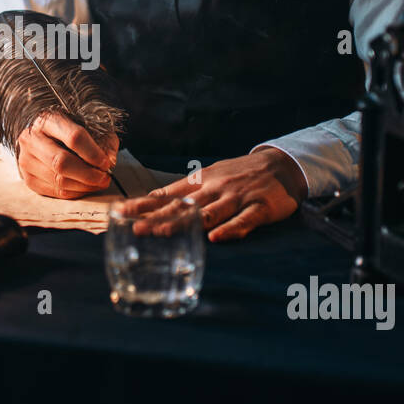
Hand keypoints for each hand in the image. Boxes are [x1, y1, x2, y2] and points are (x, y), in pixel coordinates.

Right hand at [16, 111, 118, 198]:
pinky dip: (75, 193)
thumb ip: (103, 141)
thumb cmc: (68, 129)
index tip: (106, 163)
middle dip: (88, 174)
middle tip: (104, 178)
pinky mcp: (28, 178)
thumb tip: (110, 161)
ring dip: (84, 186)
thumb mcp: (89, 126)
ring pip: (59, 180)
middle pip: (61, 162)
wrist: (40, 134)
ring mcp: (26, 160)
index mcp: (48, 120)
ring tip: (98, 183)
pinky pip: (55, 192)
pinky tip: (85, 187)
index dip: (92, 153)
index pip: (73, 137)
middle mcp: (32, 139)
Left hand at [118, 146, 307, 241]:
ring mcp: (237, 198)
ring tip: (162, 233)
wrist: (281, 164)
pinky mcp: (259, 209)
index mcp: (201, 182)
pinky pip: (243, 221)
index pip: (168, 194)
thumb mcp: (211, 176)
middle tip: (135, 228)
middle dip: (157, 217)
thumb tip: (155, 201)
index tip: (121, 212)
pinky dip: (230, 230)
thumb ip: (187, 190)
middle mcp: (215, 189)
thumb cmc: (241, 173)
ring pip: (208, 214)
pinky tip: (215, 238)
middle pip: (183, 206)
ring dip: (185, 223)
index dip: (144, 204)